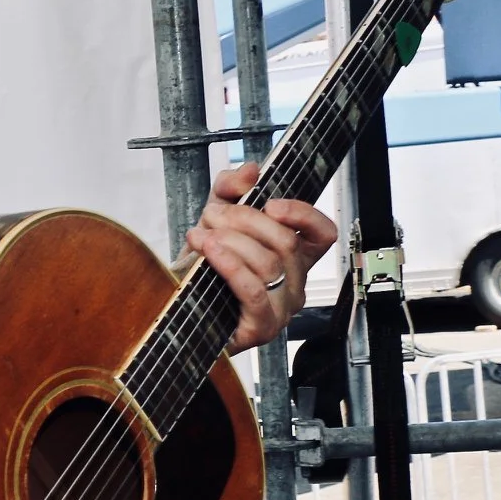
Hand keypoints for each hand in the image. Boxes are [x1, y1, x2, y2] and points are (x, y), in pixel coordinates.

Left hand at [183, 162, 338, 351]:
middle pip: (286, 242)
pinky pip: (254, 291)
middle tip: (212, 215)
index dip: (303, 214)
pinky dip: (231, 266)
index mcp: (294, 258)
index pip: (322, 233)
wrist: (177, 306)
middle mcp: (294, 283)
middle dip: (245, 220)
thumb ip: (231, 189)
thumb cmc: (204, 266)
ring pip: (269, 264)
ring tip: (201, 235)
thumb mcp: (216, 218)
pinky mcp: (261, 328)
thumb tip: (250, 171)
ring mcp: (281, 309)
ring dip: (231, 241)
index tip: (270, 202)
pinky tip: (211, 253)